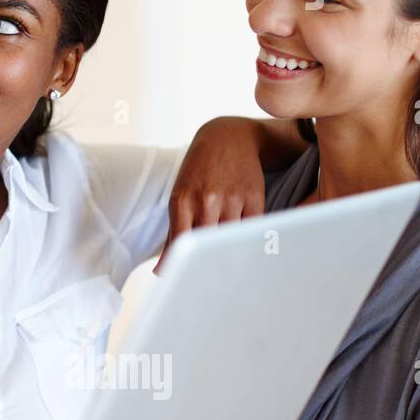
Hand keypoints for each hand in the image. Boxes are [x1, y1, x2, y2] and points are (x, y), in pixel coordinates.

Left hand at [155, 117, 266, 273]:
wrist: (227, 137)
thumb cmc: (198, 173)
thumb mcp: (180, 196)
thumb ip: (175, 233)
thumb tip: (163, 270)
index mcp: (183, 201)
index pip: (181, 243)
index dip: (180, 265)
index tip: (179, 280)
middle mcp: (207, 200)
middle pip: (207, 245)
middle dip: (205, 264)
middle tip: (204, 282)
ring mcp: (233, 198)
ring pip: (232, 239)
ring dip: (229, 256)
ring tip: (226, 272)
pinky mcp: (256, 197)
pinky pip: (253, 229)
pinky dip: (248, 242)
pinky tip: (246, 252)